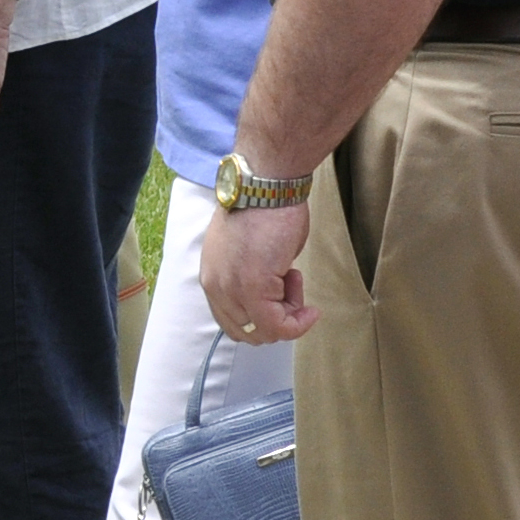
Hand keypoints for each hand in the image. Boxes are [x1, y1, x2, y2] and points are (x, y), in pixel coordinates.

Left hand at [201, 199, 317, 342]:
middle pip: (244, 332)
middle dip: (275, 321)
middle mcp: (215, 287)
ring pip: (262, 332)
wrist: (267, 187)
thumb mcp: (247, 252)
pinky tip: (308, 302)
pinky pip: (278, 325)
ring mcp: (232, 289)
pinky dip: (298, 321)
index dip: (261, 318)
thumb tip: (270, 292)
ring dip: (288, 317)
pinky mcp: (253, 287)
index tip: (283, 299)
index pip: (230, 321)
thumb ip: (249, 277)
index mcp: (211, 277)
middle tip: (292, 292)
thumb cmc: (265, 210)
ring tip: (295, 281)